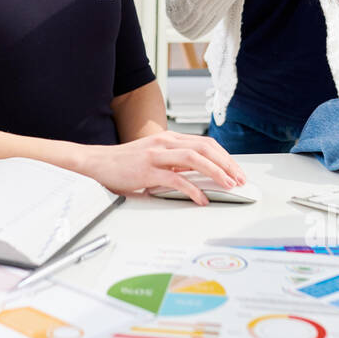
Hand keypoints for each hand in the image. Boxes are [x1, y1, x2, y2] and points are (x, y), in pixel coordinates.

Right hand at [75, 132, 247, 206]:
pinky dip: (193, 190)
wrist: (98, 163)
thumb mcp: (154, 156)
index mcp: (169, 138)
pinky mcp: (147, 171)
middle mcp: (165, 143)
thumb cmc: (125, 163)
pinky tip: (202, 199)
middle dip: (226, 163)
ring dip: (216, 172)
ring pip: (194, 159)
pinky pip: (176, 180)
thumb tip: (198, 172)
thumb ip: (174, 161)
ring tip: (228, 185)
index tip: (236, 170)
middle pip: (205, 148)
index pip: (205, 143)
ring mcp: (156, 155)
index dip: (224, 156)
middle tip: (240, 178)